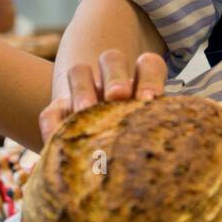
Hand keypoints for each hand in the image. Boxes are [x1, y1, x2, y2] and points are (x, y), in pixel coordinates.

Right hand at [38, 48, 166, 145]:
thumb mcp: (156, 138)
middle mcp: (113, 83)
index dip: (150, 77)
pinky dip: (53, 123)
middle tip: (119, 96)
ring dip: (83, 89)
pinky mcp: (61, 113)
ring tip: (86, 111)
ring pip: (80, 72)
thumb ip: (159, 136)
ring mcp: (85, 95)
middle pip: (112, 59)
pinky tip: (57, 139)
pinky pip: (51, 112)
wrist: (113, 163)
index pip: (149, 65)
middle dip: (115, 76)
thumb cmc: (145, 149)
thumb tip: (171, 157)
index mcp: (142, 85)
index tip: (150, 98)